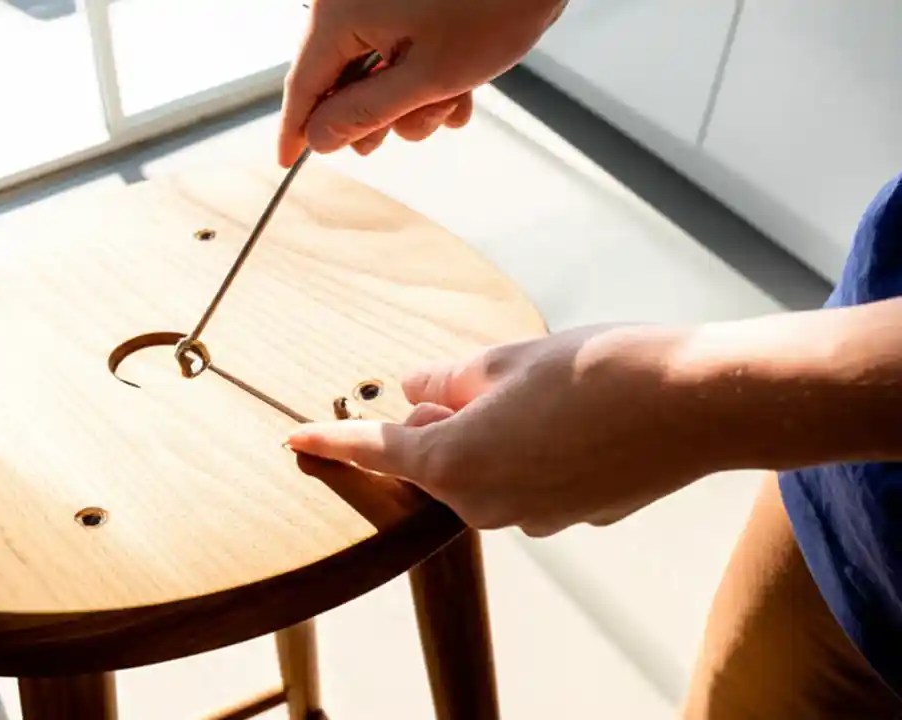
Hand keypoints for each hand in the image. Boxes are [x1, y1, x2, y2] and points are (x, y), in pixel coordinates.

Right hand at [279, 0, 567, 165]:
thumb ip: (366, 114)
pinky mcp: (405, 2)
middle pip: (340, 82)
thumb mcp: (429, 78)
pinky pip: (396, 50)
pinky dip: (423, 79)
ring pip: (374, 73)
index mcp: (339, 13)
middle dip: (380, 116)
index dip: (296, 130)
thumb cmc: (493, 7)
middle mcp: (347, 1)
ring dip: (413, 101)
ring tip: (454, 102)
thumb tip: (319, 138)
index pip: (302, 85)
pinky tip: (460, 94)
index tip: (287, 162)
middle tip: (411, 128)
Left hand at [287, 324, 711, 536]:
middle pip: (435, 459)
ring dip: (491, 433)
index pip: (375, 449)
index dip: (330, 441)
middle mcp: (487, 506)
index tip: (293, 441)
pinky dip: (535, 450)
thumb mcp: (504, 359)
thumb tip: (414, 391)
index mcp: (455, 464)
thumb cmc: (598, 370)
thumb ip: (446, 382)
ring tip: (544, 389)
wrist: (699, 403)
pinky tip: (576, 417)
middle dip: (439, 420)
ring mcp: (535, 519)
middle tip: (480, 377)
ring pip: (486, 469)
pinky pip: (532, 481)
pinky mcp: (577, 517)